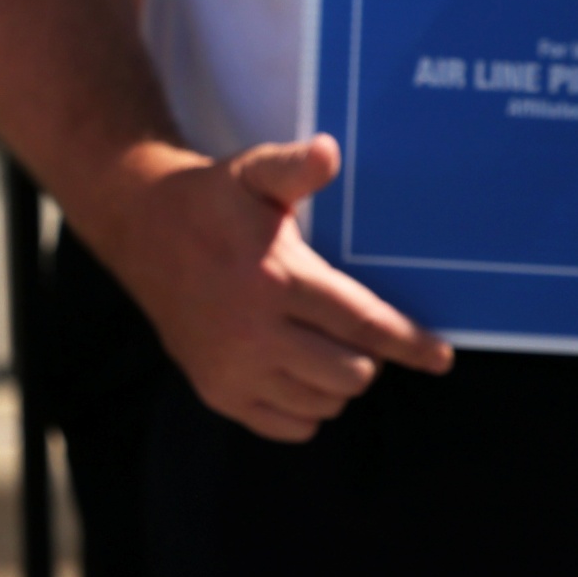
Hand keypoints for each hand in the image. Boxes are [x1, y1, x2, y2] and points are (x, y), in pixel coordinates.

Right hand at [92, 133, 450, 442]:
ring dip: (335, 380)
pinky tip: (293, 370)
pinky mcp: (216, 390)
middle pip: (351, 373)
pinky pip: (290, 426)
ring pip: (324, 402)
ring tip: (319, 346)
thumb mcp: (253, 173)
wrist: (137, 227)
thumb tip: (329, 151)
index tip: (440, 356)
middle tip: (348, 330)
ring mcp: (232, 367)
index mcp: (273, 279)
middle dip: (366, 356)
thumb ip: (295, 166)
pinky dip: (305, 407)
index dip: (409, 343)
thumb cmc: (210, 201)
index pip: (363, 325)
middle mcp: (252, 331)